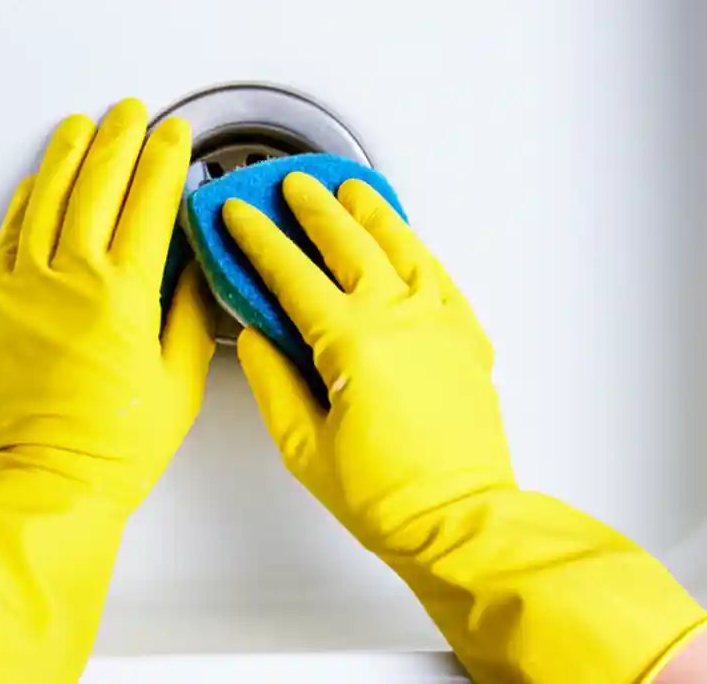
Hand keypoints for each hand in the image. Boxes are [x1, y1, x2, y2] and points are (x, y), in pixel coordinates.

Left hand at [0, 97, 214, 508]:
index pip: (150, 202)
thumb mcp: (181, 380)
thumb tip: (193, 263)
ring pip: (46, 199)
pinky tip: (35, 182)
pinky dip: (23, 201)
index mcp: (125, 294)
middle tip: (132, 113)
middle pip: (97, 185)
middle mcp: (73, 278)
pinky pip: (9, 236)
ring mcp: (28, 287)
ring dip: (67, 155)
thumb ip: (189, 312)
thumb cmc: (116, 444)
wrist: (51, 479)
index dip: (165, 160)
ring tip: (81, 126)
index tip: (177, 136)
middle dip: (119, 140)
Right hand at [226, 171, 504, 550]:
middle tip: (292, 185)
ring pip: (402, 246)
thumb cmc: (388, 497)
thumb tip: (255, 338)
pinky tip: (405, 239)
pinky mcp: (466, 339)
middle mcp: (399, 318)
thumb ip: (272, 382)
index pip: (291, 272)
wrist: (459, 521)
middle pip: (348, 242)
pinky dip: (418, 248)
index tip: (239, 214)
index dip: (259, 238)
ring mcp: (439, 323)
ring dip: (371, 213)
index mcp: (352, 342)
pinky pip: (440, 276)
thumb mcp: (303, 447)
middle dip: (314, 207)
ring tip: (350, 189)